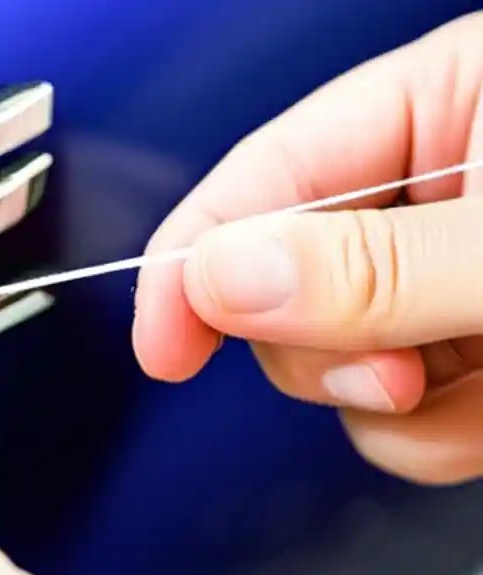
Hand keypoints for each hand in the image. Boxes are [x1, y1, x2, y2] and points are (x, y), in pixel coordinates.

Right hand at [133, 12, 482, 484]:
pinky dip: (443, 434)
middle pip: (286, 287)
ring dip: (395, 407)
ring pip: (344, 366)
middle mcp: (442, 189)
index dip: (194, 265)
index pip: (264, 177)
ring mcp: (461, 277)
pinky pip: (410, 416)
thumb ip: (373, 265)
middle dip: (323, 350)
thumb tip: (223, 277)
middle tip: (390, 370)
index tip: (161, 345)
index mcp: (445, 102)